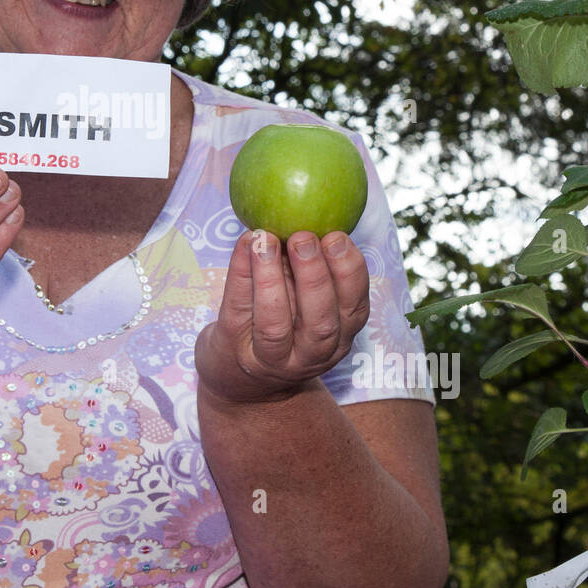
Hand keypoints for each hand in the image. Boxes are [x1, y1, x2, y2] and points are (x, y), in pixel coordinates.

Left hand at [194, 228, 369, 404]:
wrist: (239, 379)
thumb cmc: (282, 323)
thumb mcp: (308, 305)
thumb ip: (313, 268)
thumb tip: (315, 208)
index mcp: (338, 337)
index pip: (354, 310)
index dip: (350, 274)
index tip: (338, 237)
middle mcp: (310, 355)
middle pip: (320, 322)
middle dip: (315, 276)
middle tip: (305, 237)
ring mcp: (270, 359)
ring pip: (276, 324)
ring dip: (271, 278)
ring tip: (266, 239)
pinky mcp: (233, 350)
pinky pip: (238, 311)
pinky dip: (241, 273)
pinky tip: (244, 243)